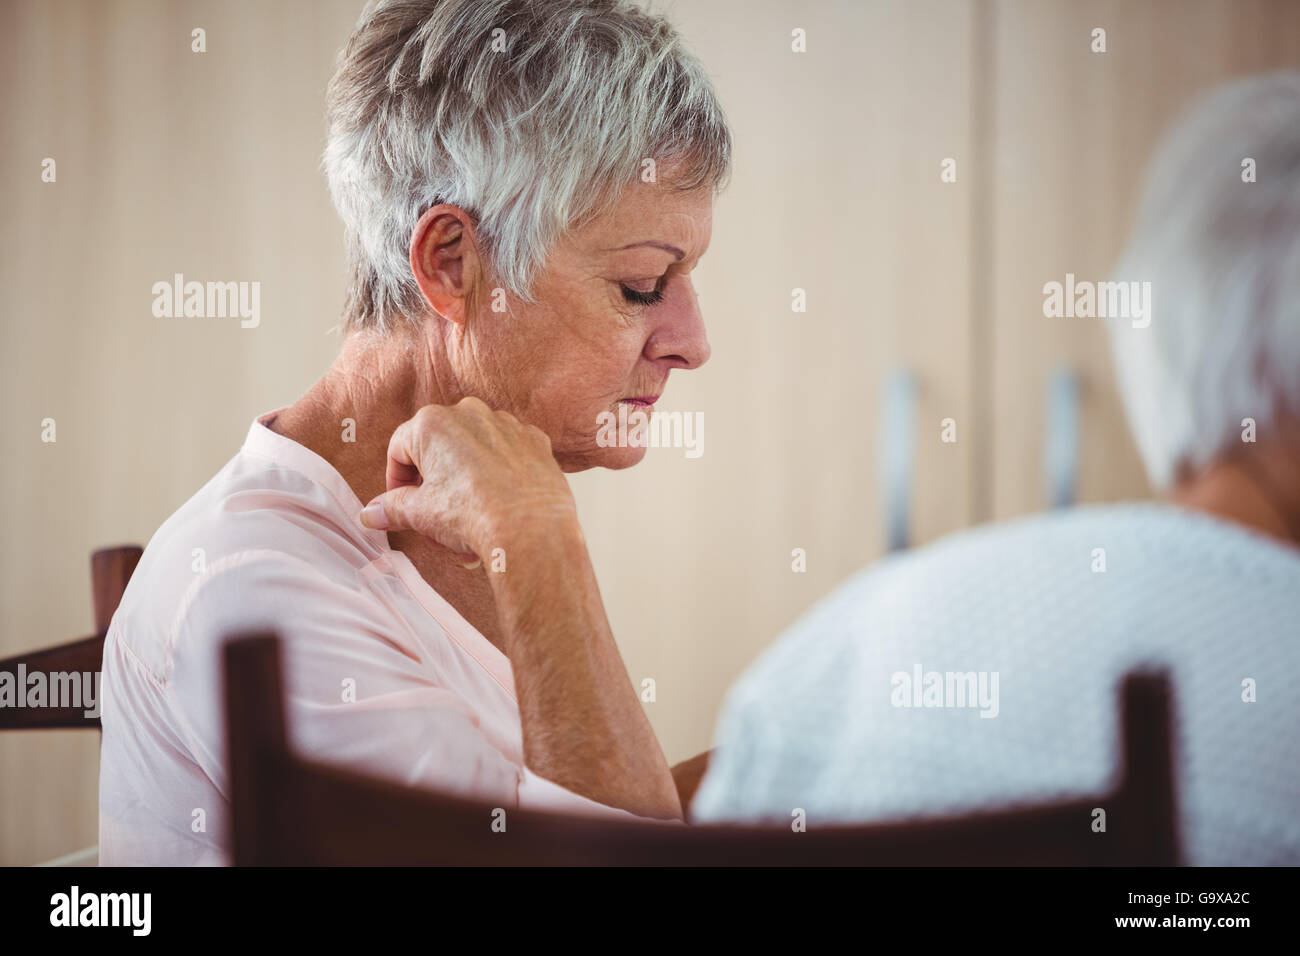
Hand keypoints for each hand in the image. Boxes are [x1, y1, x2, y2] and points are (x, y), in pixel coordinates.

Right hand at [358, 397, 575, 559]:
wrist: (531, 531)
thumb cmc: (472, 515)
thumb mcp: (420, 514)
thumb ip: (392, 508)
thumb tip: (370, 513)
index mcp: (433, 423)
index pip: (400, 450)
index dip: (396, 483)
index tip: (402, 507)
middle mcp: (470, 413)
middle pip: (439, 451)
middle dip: (434, 488)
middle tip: (436, 522)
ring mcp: (506, 424)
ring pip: (474, 453)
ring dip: (466, 484)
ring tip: (469, 523)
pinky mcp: (535, 440)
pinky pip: (508, 455)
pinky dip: (501, 476)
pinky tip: (500, 506)